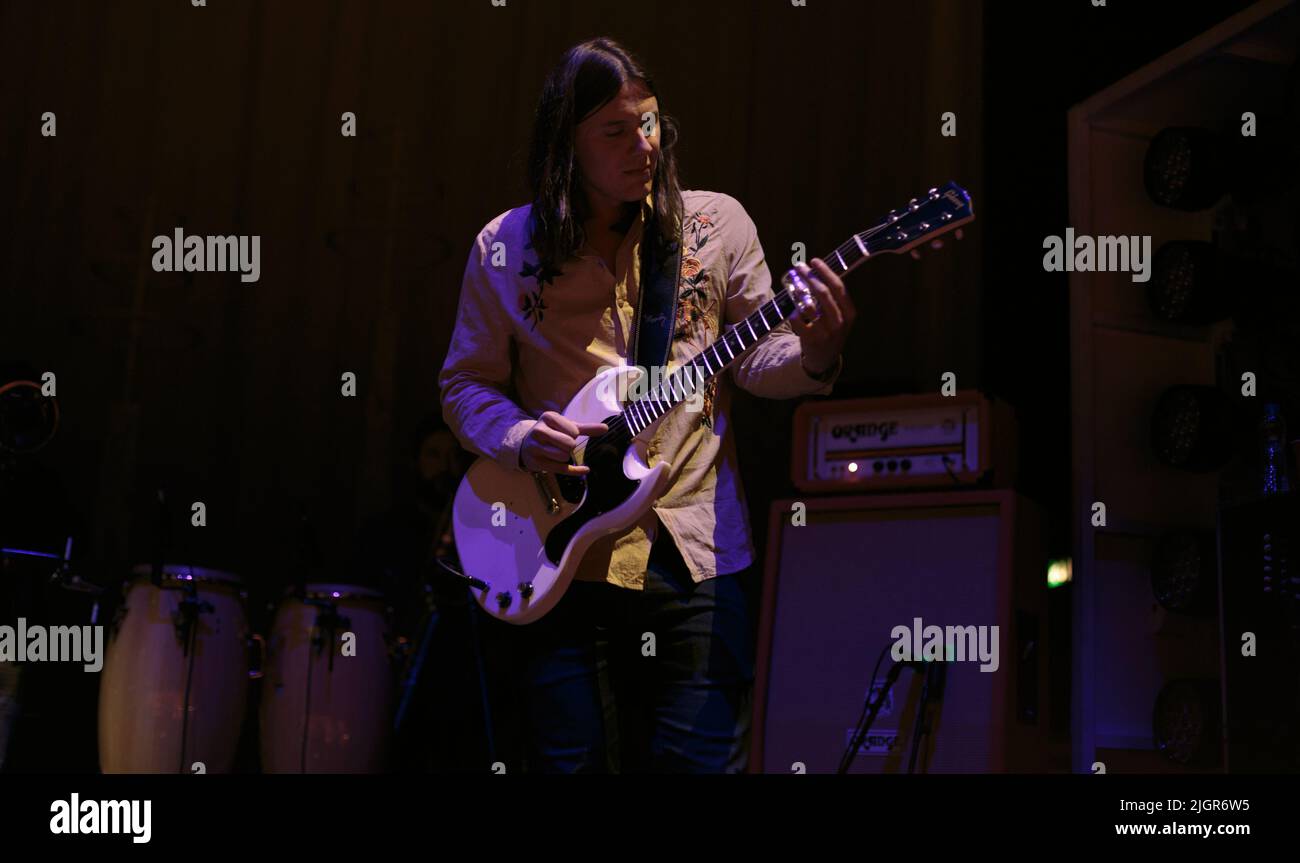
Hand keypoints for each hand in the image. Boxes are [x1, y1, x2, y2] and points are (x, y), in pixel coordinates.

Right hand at [519, 411, 607, 474]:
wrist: (526, 444)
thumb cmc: (551, 432)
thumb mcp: (567, 426)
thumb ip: (586, 428)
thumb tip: (606, 428)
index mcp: (548, 417)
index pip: (574, 431)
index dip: (574, 434)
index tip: (566, 434)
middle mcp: (539, 431)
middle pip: (569, 444)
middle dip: (570, 446)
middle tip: (563, 444)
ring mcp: (535, 448)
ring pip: (563, 457)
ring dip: (566, 457)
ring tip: (558, 452)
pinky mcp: (536, 463)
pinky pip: (561, 470)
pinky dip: (576, 471)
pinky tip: (584, 469)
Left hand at [792, 259, 854, 374]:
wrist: (824, 357)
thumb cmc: (830, 328)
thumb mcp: (839, 315)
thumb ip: (832, 296)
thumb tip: (815, 270)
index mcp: (849, 313)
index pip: (838, 287)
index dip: (825, 271)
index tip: (814, 261)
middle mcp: (839, 323)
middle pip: (823, 293)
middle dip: (809, 277)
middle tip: (798, 267)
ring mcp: (825, 332)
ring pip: (808, 305)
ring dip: (798, 292)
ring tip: (793, 287)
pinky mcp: (810, 340)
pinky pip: (797, 319)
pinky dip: (792, 311)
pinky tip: (792, 310)